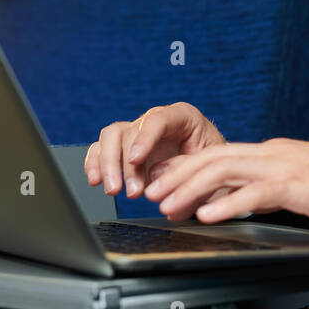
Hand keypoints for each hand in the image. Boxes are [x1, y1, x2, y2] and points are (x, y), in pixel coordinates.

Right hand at [85, 102, 225, 200]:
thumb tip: (161, 179)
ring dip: (108, 164)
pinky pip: (101, 149)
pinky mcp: (124, 149)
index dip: (144, 138)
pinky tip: (96, 181)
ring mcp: (138, 134)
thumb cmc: (213, 165)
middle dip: (126, 163)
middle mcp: (156, 121)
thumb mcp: (209, 166)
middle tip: (131, 191)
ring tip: (114, 190)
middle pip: (130, 130)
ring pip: (111, 137)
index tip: (135, 159)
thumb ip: (187, 168)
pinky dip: (95, 163)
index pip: (158, 119)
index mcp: (183, 117)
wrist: (209, 173)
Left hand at [141, 137, 308, 229]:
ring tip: (169, 206)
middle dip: (178, 177)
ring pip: (225, 170)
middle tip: (152, 196)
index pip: (220, 154)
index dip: (187, 168)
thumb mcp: (302, 185)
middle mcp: (274, 152)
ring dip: (192, 189)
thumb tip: (242, 201)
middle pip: (214, 158)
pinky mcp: (298, 185)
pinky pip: (255, 192)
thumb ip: (271, 189)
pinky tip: (209, 216)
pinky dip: (228, 203)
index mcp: (274, 152)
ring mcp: (285, 166)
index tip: (163, 182)